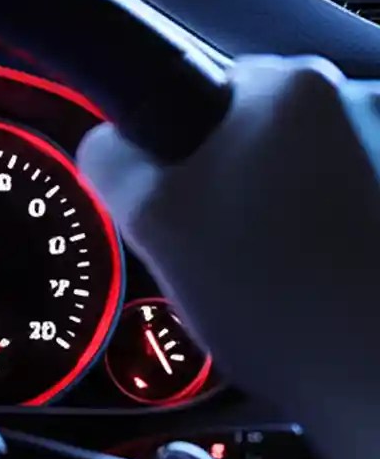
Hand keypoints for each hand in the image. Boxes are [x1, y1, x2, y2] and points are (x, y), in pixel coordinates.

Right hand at [77, 55, 379, 458]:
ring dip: (263, 217)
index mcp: (289, 85)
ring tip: (258, 277)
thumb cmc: (272, 293)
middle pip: (243, 136)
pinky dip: (307, 239)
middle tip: (208, 249)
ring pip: (284, 177)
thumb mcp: (151, 219)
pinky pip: (325, 208)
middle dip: (218, 186)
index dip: (166, 152)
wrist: (370, 373)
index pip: (193, 89)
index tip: (170, 203)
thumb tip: (104, 143)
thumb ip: (109, 161)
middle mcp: (353, 101)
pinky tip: (296, 286)